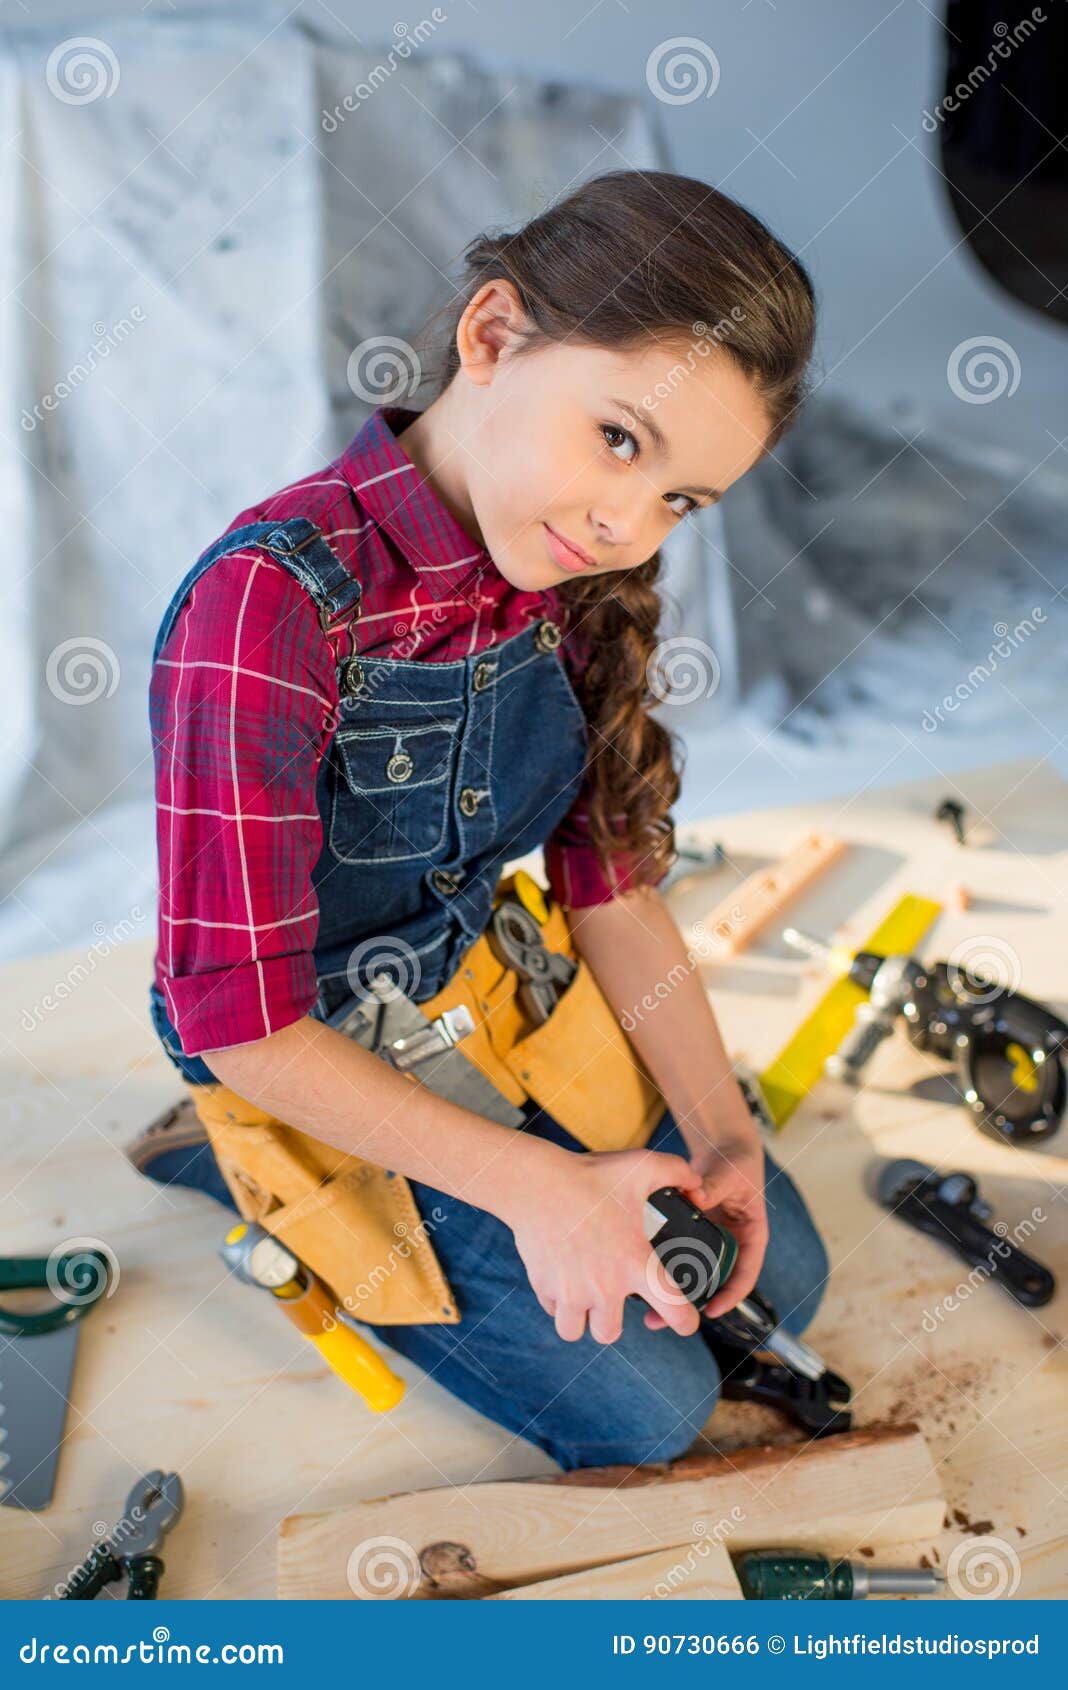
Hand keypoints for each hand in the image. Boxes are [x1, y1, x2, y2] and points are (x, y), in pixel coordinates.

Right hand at [500, 1143, 719, 1344]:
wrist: (534, 1183)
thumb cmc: (589, 1176)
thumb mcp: (641, 1165)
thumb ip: (678, 1172)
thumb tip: (697, 1185)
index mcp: (634, 1263)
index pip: (674, 1310)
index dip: (686, 1321)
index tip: (685, 1320)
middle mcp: (604, 1287)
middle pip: (610, 1334)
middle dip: (613, 1321)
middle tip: (613, 1295)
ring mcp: (570, 1291)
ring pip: (576, 1330)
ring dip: (582, 1318)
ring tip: (585, 1294)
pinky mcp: (544, 1287)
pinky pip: (553, 1310)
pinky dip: (558, 1301)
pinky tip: (563, 1277)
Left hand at [641, 1132, 767, 1330]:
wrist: (723, 1147)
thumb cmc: (736, 1161)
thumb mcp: (730, 1174)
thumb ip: (715, 1186)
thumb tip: (696, 1198)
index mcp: (751, 1236)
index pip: (746, 1274)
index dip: (731, 1296)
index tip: (712, 1311)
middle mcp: (730, 1243)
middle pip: (714, 1280)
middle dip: (692, 1302)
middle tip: (669, 1318)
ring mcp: (709, 1239)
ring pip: (693, 1272)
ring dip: (673, 1289)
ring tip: (648, 1310)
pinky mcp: (689, 1231)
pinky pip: (677, 1254)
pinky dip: (662, 1265)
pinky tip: (640, 1273)